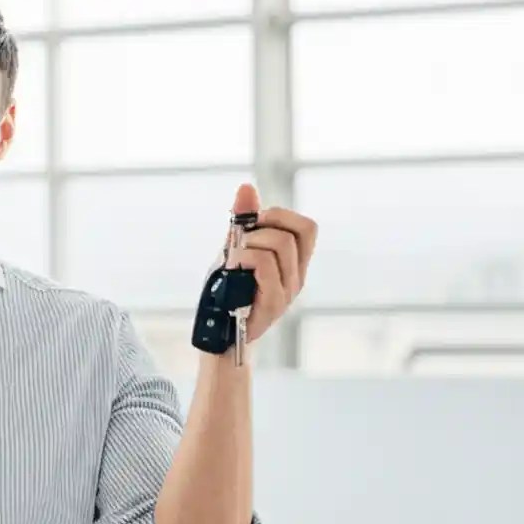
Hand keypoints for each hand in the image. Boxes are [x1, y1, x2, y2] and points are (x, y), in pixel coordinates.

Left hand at [220, 183, 317, 342]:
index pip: (307, 228)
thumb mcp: (233, 252)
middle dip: (260, 227)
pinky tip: (233, 269)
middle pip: (292, 233)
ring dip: (248, 244)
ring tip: (233, 261)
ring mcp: (288, 292)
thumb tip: (246, 187)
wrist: (217, 335)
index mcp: (292, 264)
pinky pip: (264, 266)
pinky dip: (244, 258)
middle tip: (239, 242)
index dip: (281, 215)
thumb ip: (242, 223)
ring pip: (278, 245)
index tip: (254, 221)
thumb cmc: (225, 294)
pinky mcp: (274, 304)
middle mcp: (296, 277)